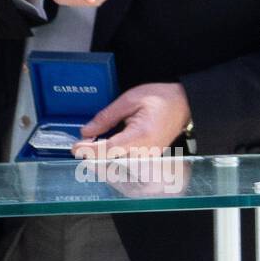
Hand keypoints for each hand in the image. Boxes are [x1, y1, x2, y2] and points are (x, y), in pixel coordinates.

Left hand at [72, 83, 191, 155]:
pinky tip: (104, 147)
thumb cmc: (161, 98)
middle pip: (112, 160)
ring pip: (119, 162)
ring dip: (102, 156)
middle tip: (78, 147)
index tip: (75, 147)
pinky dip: (113, 155)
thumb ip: (107, 117)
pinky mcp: (149, 156)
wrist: (184, 104)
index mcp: (140, 135)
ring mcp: (148, 155)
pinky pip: (127, 159)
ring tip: (88, 146)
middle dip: (93, 155)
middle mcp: (145, 150)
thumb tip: (87, 131)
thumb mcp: (129, 100)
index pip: (109, 149)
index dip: (89, 150)